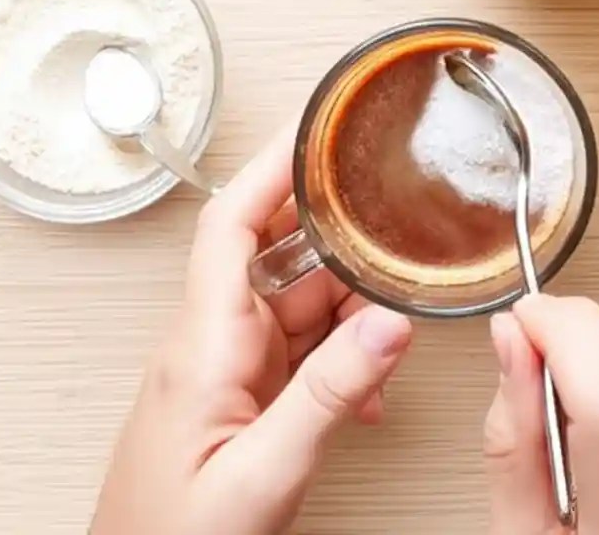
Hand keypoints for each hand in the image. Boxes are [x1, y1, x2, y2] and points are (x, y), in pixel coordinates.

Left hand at [91, 124, 414, 534]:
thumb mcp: (261, 473)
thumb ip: (326, 397)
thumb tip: (387, 325)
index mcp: (203, 346)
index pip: (232, 225)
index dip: (273, 165)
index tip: (317, 124)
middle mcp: (211, 345)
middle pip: (279, 256)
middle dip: (339, 239)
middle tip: (395, 224)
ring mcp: (225, 370)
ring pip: (297, 303)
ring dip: (348, 307)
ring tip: (394, 317)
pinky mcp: (240, 398)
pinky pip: (299, 352)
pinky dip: (341, 358)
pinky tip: (366, 388)